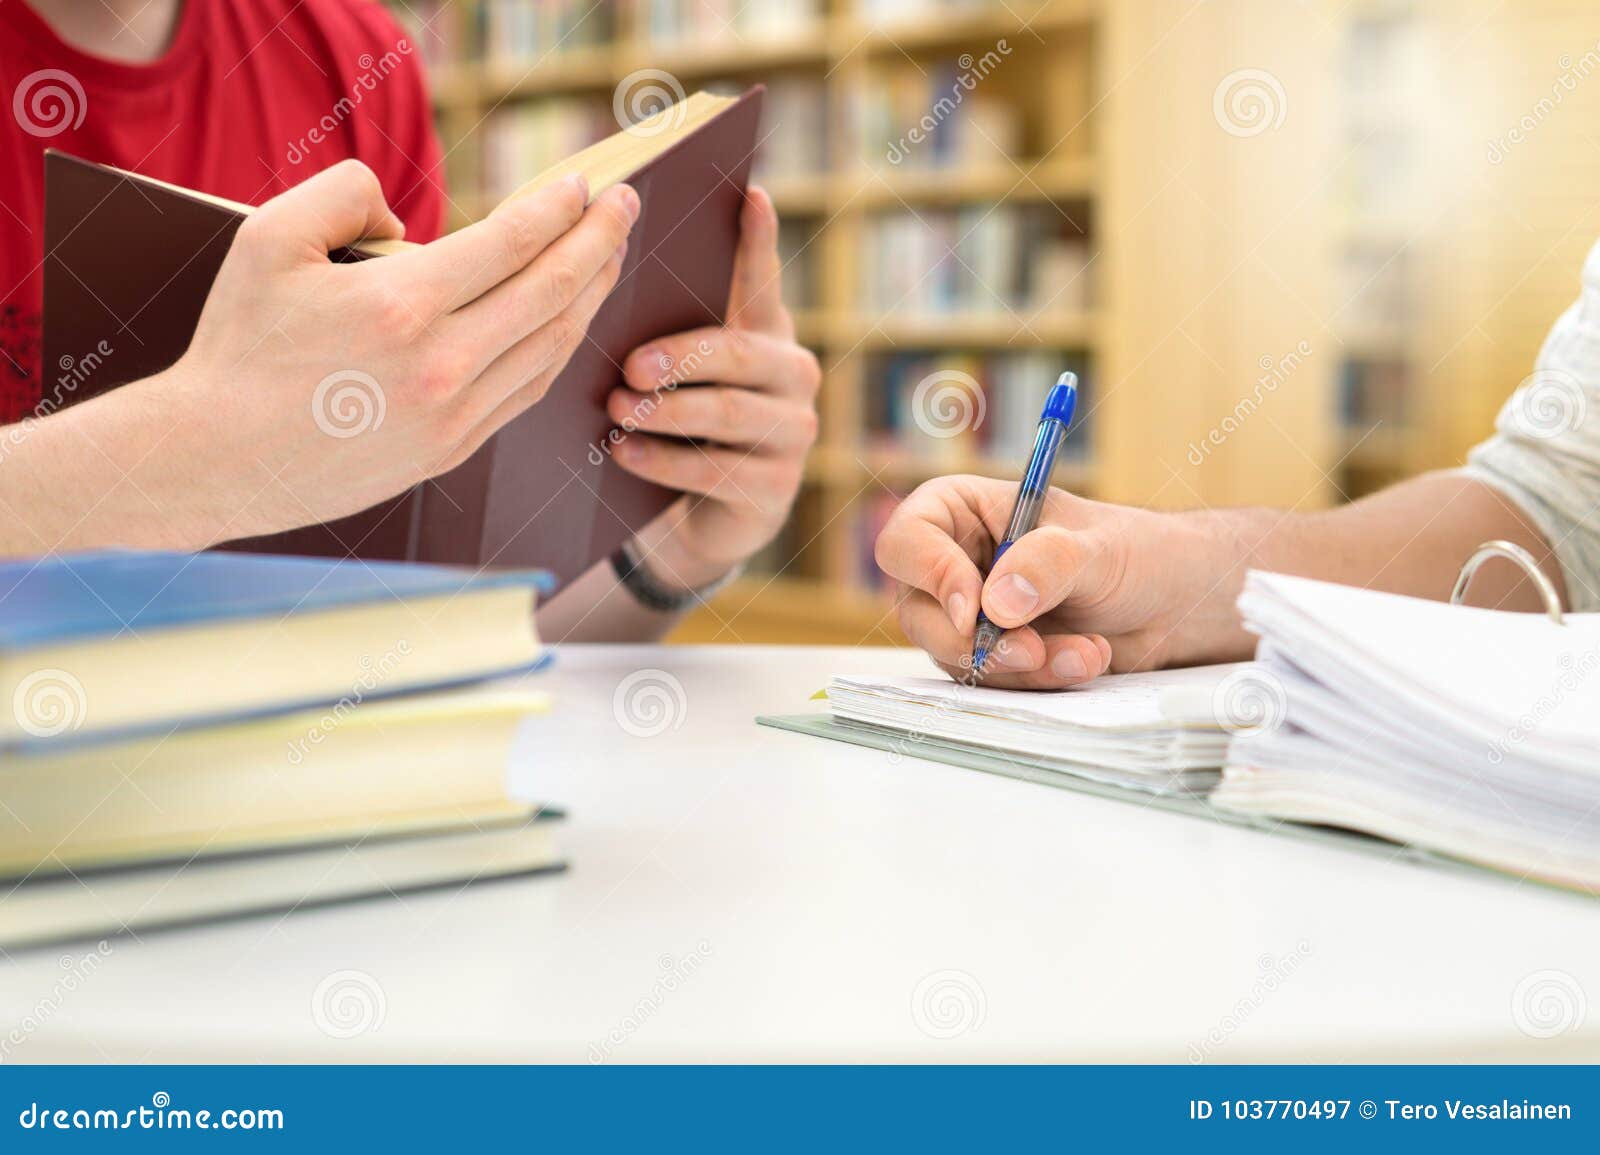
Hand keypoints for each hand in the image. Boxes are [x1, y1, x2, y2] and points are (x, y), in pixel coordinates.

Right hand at [118, 160, 638, 544]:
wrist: (214, 459)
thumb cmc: (238, 345)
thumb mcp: (271, 238)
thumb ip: (348, 194)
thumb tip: (413, 225)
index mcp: (400, 305)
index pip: (512, 243)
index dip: (558, 208)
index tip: (585, 184)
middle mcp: (441, 364)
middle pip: (552, 291)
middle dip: (600, 241)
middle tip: (627, 207)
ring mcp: (454, 415)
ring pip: (551, 346)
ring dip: (592, 295)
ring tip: (610, 257)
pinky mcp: (452, 450)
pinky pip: (529, 390)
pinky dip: (560, 348)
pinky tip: (570, 320)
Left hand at [603, 186, 820, 588]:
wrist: (707, 515)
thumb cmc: (682, 422)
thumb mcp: (678, 372)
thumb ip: (663, 328)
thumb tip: (605, 271)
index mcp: (767, 332)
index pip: (762, 280)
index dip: (758, 240)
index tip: (750, 194)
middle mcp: (793, 376)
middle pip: (738, 354)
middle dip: (680, 356)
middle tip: (630, 366)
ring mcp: (792, 434)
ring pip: (728, 413)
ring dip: (667, 411)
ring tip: (618, 408)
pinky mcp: (775, 489)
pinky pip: (716, 471)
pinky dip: (662, 461)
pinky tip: (623, 452)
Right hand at [874, 475, 1256, 687]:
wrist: (1174, 605)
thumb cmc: (1135, 552)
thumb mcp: (1099, 548)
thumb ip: (1048, 564)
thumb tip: (998, 602)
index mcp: (962, 511)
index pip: (908, 540)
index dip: (929, 574)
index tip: (973, 607)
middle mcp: (955, 563)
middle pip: (919, 611)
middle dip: (974, 640)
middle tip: (1030, 650)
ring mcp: (971, 616)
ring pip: (955, 656)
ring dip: (1021, 665)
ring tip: (1086, 650)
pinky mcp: (996, 658)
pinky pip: (994, 682)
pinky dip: (1041, 680)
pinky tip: (1087, 659)